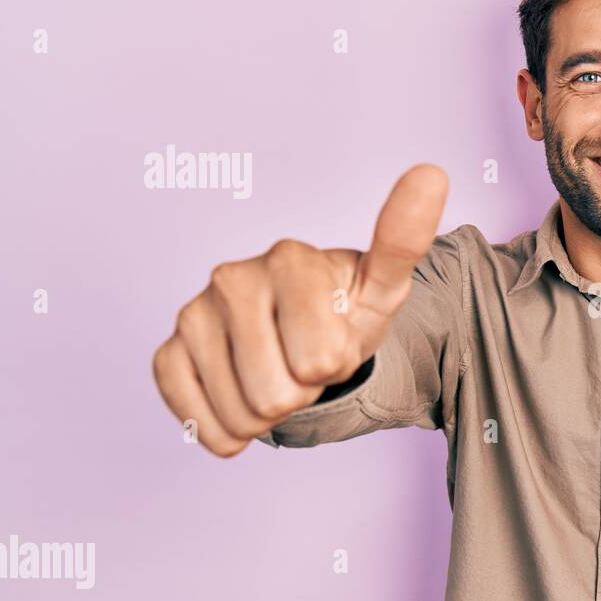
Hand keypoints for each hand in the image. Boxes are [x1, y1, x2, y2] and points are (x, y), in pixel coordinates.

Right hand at [152, 164, 448, 456]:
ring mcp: (193, 313)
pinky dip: (229, 427)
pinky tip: (244, 393)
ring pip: (240, 414)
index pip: (321, 362)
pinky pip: (201, 420)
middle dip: (302, 391)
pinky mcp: (167, 352)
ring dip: (270, 412)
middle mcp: (231, 277)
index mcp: (289, 258)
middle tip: (306, 359)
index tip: (336, 335)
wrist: (305, 331)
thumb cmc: (345, 309)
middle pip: (277, 395)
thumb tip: (432, 173)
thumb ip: (403, 240)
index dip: (337, 364)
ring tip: (279, 370)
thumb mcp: (383, 286)